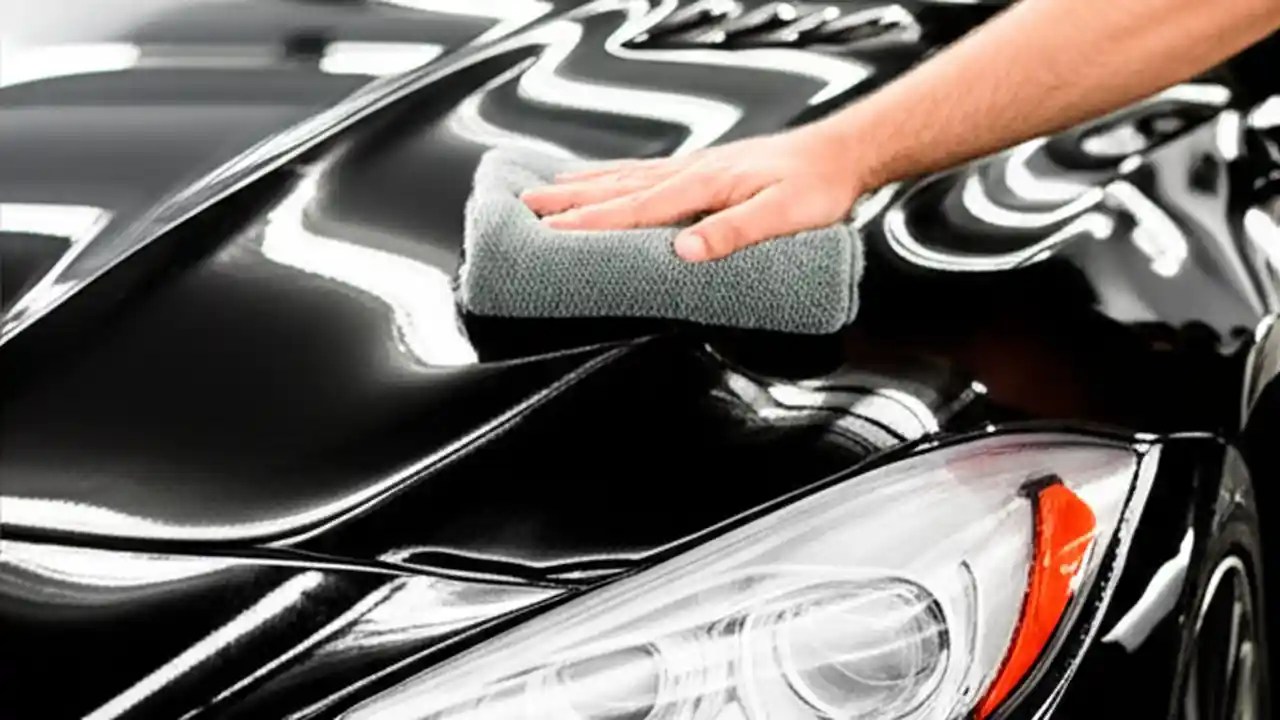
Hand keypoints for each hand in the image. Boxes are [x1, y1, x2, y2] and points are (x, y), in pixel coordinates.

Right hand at [519, 122, 870, 261]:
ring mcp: (694, 168)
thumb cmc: (817, 185)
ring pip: (624, 178)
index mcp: (703, 184)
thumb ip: (733, 232)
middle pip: (616, 188)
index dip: (590, 222)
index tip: (551, 229)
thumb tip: (685, 251)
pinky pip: (643, 173)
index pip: (634, 208)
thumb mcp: (783, 215)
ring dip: (582, 187)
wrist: (841, 155)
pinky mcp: (703, 170)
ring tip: (546, 192)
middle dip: (568, 200)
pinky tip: (603, 180)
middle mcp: (691, 171)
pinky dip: (613, 177)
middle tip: (525, 207)